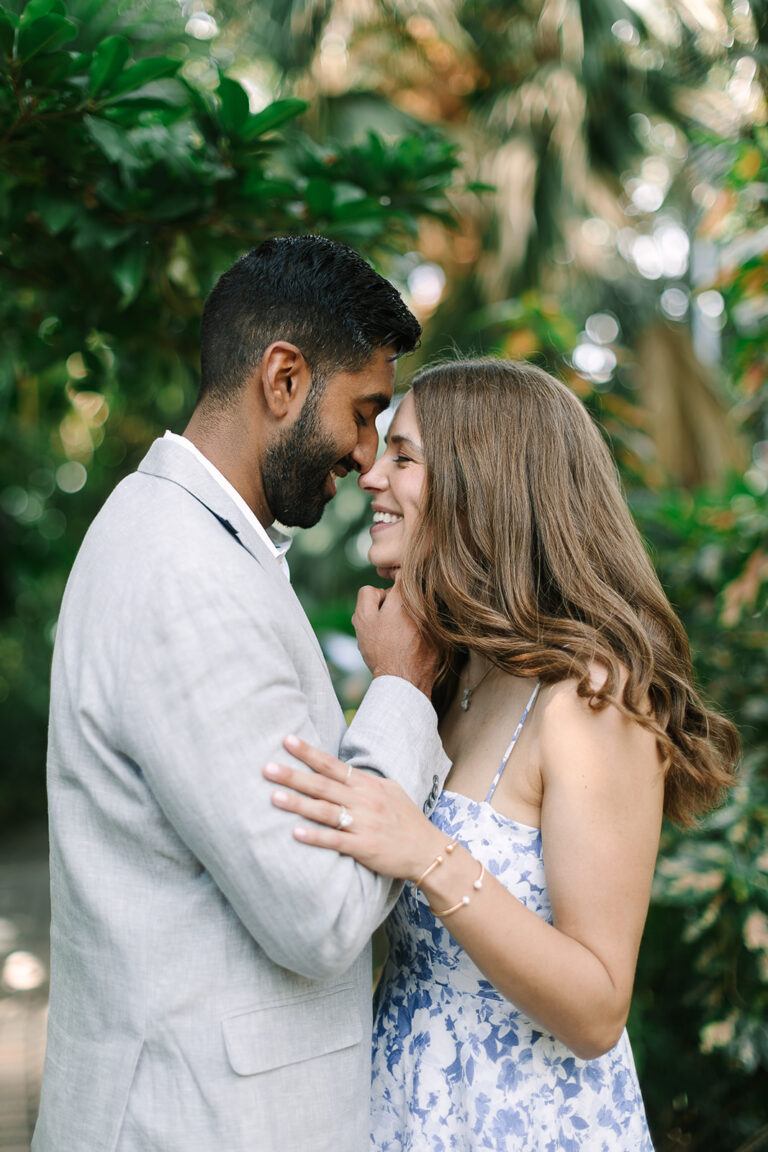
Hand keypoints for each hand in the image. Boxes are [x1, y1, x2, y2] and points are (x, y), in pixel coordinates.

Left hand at [263, 735, 444, 881]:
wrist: (428, 851)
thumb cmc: (407, 820)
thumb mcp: (390, 791)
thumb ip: (364, 782)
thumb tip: (342, 770)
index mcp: (368, 785)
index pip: (332, 765)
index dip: (309, 753)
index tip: (287, 741)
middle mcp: (364, 801)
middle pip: (322, 785)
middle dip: (293, 775)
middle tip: (267, 768)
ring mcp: (364, 824)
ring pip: (325, 811)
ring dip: (298, 804)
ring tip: (273, 797)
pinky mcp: (364, 847)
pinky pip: (335, 841)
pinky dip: (316, 837)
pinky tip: (296, 834)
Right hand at [353, 576, 439, 696]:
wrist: (404, 682)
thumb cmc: (382, 650)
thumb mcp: (363, 619)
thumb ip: (367, 594)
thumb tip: (378, 589)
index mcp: (406, 596)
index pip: (403, 570)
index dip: (393, 572)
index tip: (387, 578)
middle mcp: (426, 604)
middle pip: (409, 592)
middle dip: (396, 600)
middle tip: (384, 619)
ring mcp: (436, 621)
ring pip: (418, 609)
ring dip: (407, 616)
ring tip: (395, 636)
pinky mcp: (442, 636)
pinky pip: (426, 625)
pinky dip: (417, 630)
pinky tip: (406, 646)